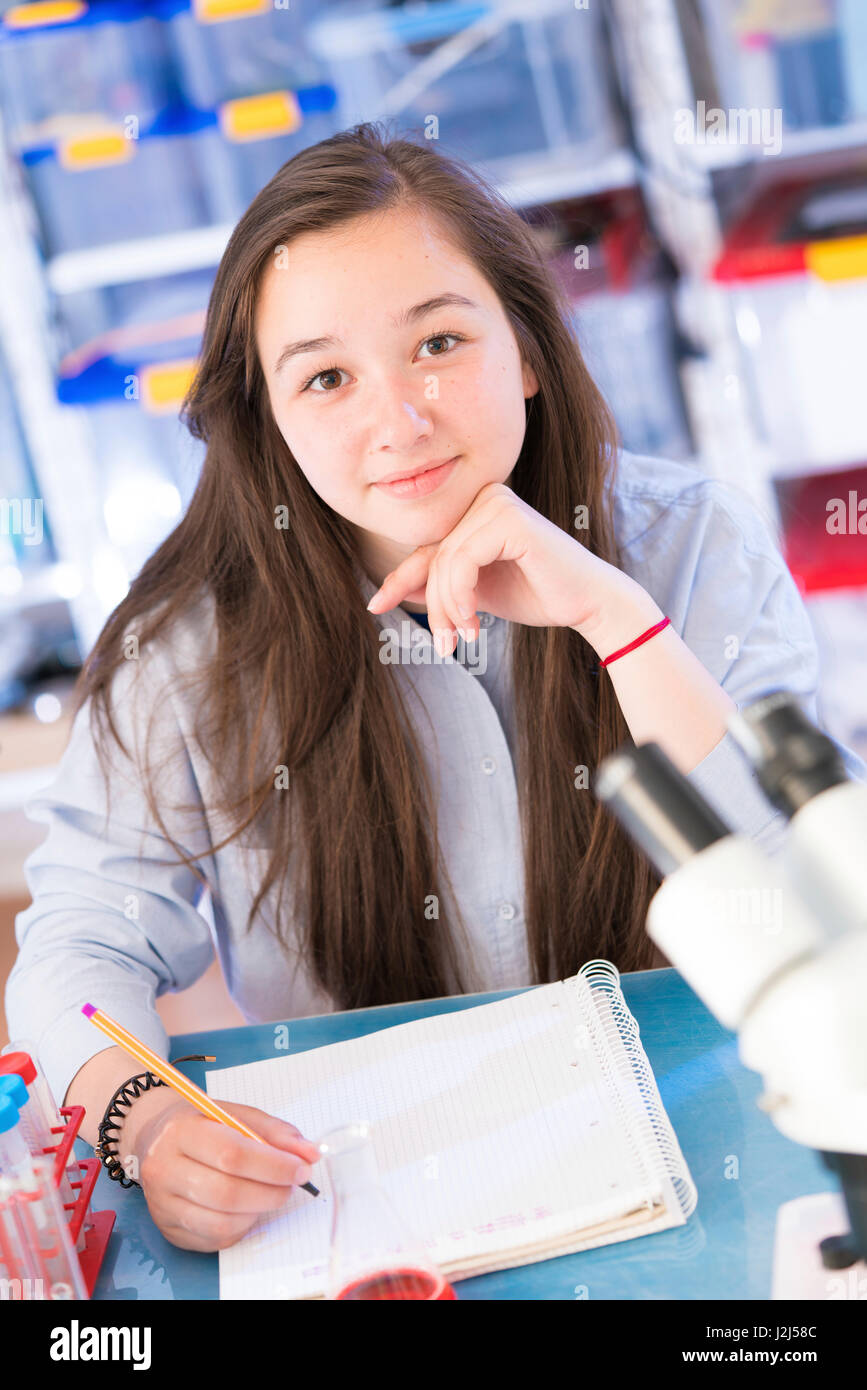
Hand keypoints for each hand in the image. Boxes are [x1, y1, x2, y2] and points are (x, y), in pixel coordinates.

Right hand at [120, 1091, 320, 1252]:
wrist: (156, 1137)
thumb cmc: (202, 1124)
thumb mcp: (237, 1114)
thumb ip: (276, 1132)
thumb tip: (310, 1154)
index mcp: (181, 1132)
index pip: (233, 1154)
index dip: (273, 1166)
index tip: (301, 1169)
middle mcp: (164, 1169)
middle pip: (226, 1193)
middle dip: (270, 1192)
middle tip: (291, 1185)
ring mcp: (162, 1204)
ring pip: (220, 1222)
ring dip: (257, 1212)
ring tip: (269, 1194)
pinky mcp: (168, 1229)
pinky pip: (214, 1239)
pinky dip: (241, 1226)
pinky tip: (248, 1208)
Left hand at [365, 481, 630, 651]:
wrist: (589, 603)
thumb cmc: (537, 595)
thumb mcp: (475, 594)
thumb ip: (440, 585)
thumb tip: (392, 589)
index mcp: (478, 509)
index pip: (429, 548)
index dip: (399, 579)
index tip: (376, 606)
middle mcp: (486, 497)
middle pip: (434, 557)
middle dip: (433, 606)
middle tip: (445, 644)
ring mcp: (498, 503)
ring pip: (444, 563)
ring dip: (447, 609)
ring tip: (464, 638)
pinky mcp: (508, 519)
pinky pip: (461, 561)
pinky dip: (460, 598)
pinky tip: (473, 622)